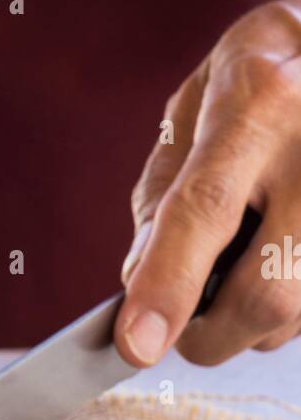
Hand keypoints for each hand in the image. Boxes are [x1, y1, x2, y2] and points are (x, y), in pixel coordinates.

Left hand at [116, 0, 300, 366]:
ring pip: (298, 314)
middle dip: (210, 333)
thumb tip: (136, 281)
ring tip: (247, 261)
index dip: (167, 286)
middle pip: (268, 291)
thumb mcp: (195, 106)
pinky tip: (283, 256)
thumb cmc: (265, 74)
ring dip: (253, 321)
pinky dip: (289, 309)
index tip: (136, 345)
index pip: (205, 211)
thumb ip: (161, 193)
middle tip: (182, 325)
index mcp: (261, 102)